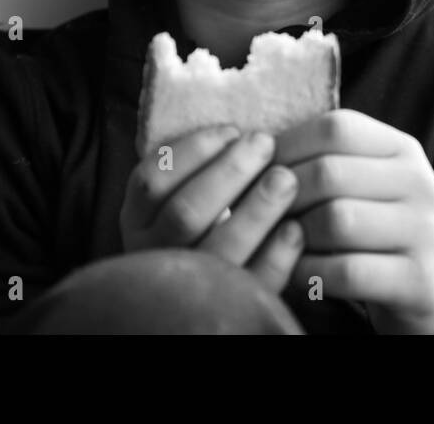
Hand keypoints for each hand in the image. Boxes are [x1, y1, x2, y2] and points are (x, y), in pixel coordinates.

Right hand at [120, 125, 302, 293]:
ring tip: (286, 179)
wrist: (195, 288)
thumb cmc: (203, 215)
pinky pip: (252, 282)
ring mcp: (188, 283)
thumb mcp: (180, 191)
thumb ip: (197, 167)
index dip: (193, 151)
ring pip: (218, 248)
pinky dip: (275, 255)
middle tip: (265, 144)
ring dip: (256, 209)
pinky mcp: (226, 305)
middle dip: (229, 172)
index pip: (151, 182)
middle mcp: (154, 253)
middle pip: (186, 213)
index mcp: (138, 220)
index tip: (231, 130)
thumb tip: (241, 128)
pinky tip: (295, 228)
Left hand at [273, 109, 433, 333]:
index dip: (287, 146)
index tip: (258, 171)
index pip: (336, 127)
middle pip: (330, 173)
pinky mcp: (419, 278)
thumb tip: (250, 150)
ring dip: (294, 236)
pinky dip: (310, 273)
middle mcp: (420, 181)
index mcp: (402, 148)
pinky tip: (297, 274)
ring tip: (278, 244)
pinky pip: (346, 271)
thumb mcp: (363, 183)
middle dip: (283, 196)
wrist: (431, 286)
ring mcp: (425, 230)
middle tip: (259, 216)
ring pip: (337, 221)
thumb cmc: (375, 228)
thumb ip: (322, 160)